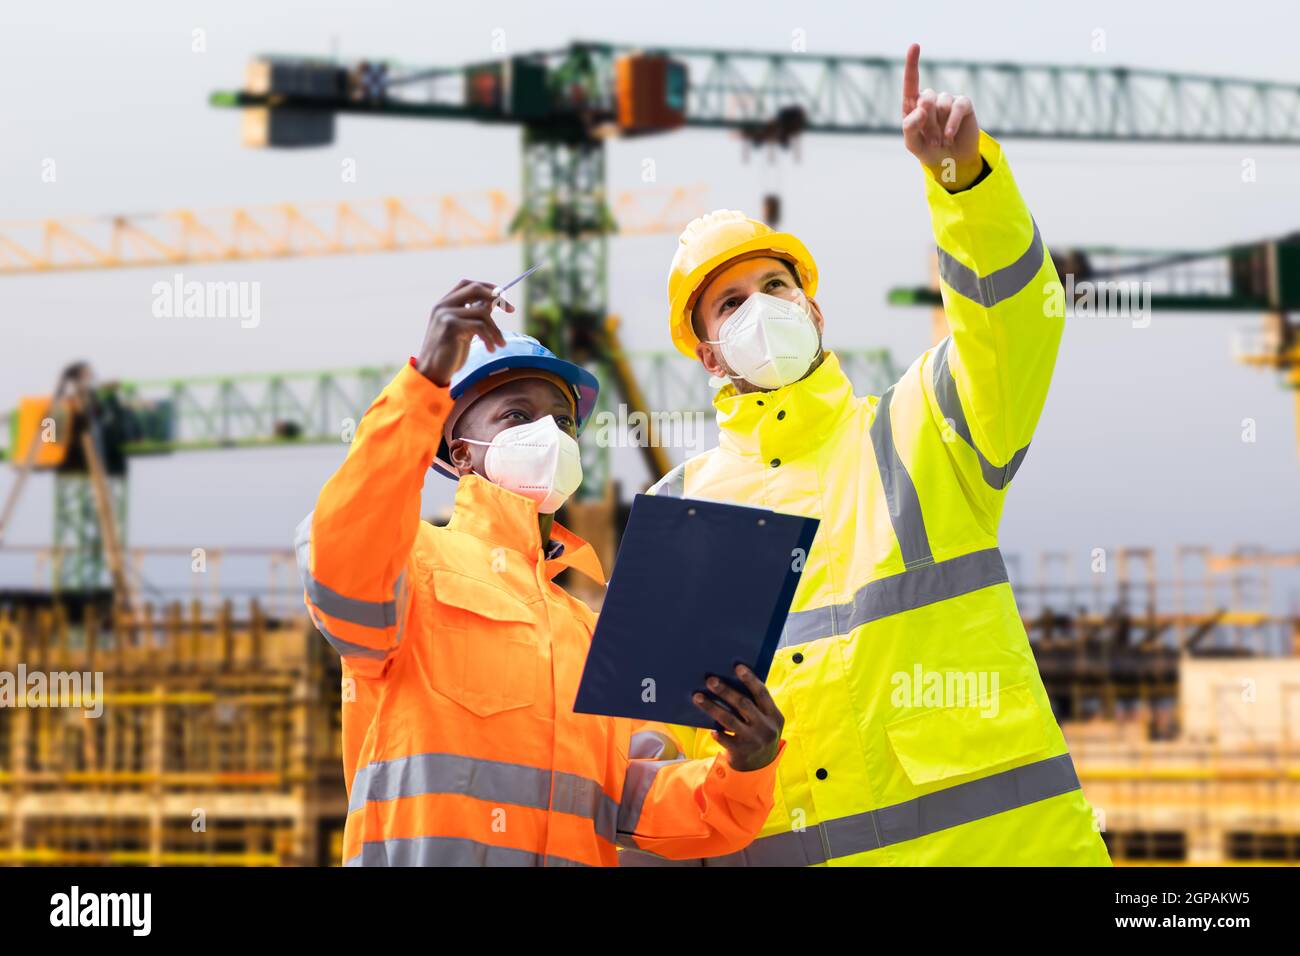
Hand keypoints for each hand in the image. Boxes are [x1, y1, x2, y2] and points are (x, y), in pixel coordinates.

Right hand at [415, 279, 512, 385]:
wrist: (432, 372)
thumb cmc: (449, 353)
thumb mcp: (464, 330)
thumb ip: (475, 315)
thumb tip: (494, 302)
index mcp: (444, 304)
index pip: (468, 284)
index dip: (487, 287)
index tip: (503, 296)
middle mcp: (443, 305)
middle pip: (475, 289)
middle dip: (496, 297)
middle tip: (511, 310)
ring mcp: (446, 315)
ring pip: (482, 312)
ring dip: (496, 329)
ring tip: (501, 344)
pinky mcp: (451, 326)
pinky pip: (479, 326)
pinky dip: (489, 338)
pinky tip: (491, 349)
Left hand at [692, 664, 784, 772]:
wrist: (759, 767)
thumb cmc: (759, 733)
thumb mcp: (766, 720)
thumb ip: (756, 705)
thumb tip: (731, 681)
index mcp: (774, 716)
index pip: (762, 693)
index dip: (750, 679)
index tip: (737, 667)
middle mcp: (766, 728)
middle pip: (743, 704)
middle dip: (725, 691)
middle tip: (710, 680)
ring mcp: (753, 740)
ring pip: (729, 720)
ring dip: (712, 707)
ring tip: (697, 697)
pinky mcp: (740, 752)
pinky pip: (724, 738)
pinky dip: (716, 732)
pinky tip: (710, 728)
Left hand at [901, 43, 981, 190]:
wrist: (950, 162)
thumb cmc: (928, 150)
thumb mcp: (913, 144)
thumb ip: (910, 127)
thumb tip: (920, 109)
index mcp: (914, 106)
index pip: (911, 82)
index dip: (912, 64)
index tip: (915, 46)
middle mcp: (930, 100)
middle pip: (925, 98)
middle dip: (926, 122)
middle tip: (930, 140)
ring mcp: (948, 101)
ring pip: (941, 104)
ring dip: (939, 127)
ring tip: (941, 141)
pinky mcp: (964, 105)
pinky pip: (958, 107)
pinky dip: (952, 122)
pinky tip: (949, 135)